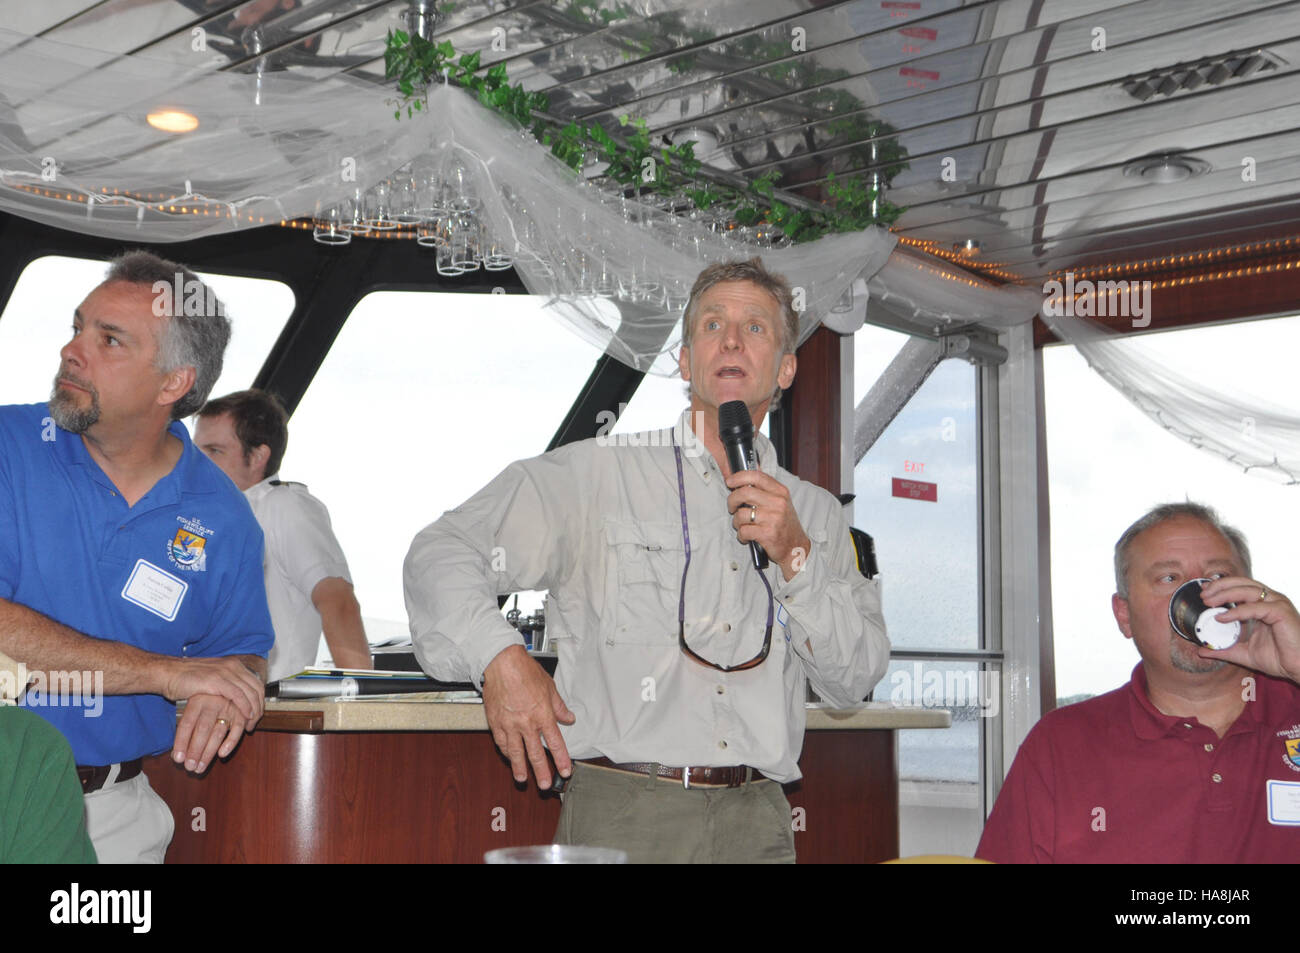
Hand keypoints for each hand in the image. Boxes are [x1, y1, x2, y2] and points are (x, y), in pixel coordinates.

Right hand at [159, 655, 264, 722]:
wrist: (168, 673)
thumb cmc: (186, 679)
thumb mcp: (212, 680)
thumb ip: (226, 685)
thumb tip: (236, 699)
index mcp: (233, 664)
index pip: (255, 683)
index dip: (260, 700)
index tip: (257, 715)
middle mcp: (233, 666)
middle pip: (256, 688)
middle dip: (259, 707)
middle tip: (255, 723)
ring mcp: (225, 671)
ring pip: (250, 692)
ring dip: (254, 710)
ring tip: (250, 724)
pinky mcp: (217, 680)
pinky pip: (238, 695)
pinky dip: (245, 706)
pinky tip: (246, 716)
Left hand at [172, 693, 250, 773]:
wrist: (224, 680)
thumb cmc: (203, 701)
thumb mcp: (191, 706)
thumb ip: (187, 728)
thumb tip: (177, 756)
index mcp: (196, 700)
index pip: (186, 724)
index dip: (181, 743)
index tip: (177, 760)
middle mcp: (212, 702)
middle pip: (202, 730)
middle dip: (195, 751)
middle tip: (190, 768)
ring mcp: (227, 706)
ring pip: (217, 732)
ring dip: (209, 753)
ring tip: (200, 768)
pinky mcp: (240, 711)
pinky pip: (237, 729)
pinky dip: (231, 742)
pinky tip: (222, 755)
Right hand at [482, 644, 573, 788]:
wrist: (502, 664)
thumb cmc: (525, 672)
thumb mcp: (549, 688)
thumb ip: (559, 707)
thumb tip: (569, 718)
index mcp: (543, 715)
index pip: (555, 743)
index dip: (561, 760)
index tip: (565, 771)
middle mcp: (527, 723)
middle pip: (535, 754)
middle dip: (542, 772)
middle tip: (545, 785)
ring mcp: (510, 724)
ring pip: (516, 752)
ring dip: (520, 768)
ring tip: (523, 779)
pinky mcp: (496, 722)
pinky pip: (502, 741)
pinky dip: (506, 751)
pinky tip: (509, 756)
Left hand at [725, 469, 811, 580]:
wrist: (796, 547)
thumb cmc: (784, 524)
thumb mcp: (780, 502)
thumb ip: (764, 490)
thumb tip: (741, 478)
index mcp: (780, 492)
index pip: (756, 476)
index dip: (739, 477)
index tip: (730, 482)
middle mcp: (778, 502)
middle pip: (744, 493)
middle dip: (732, 500)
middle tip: (732, 507)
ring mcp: (773, 518)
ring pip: (741, 514)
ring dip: (736, 522)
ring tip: (742, 526)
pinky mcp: (767, 534)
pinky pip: (743, 530)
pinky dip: (741, 535)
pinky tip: (747, 536)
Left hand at [1197, 577, 1299, 682]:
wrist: (1297, 669)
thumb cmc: (1278, 659)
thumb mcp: (1243, 653)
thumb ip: (1223, 649)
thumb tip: (1201, 650)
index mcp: (1263, 605)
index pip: (1240, 587)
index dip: (1221, 587)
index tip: (1203, 592)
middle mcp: (1271, 600)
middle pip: (1242, 583)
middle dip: (1220, 586)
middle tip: (1203, 595)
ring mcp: (1277, 604)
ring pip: (1248, 590)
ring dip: (1225, 594)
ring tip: (1209, 603)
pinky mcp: (1281, 612)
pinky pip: (1256, 607)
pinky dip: (1237, 611)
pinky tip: (1223, 617)